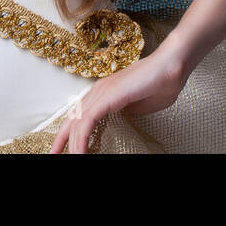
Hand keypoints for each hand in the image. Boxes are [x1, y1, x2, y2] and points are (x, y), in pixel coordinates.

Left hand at [48, 48, 188, 153]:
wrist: (172, 66)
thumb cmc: (163, 83)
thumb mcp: (142, 105)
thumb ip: (129, 111)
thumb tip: (125, 118)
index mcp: (105, 92)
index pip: (81, 114)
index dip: (71, 132)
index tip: (67, 149)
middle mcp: (98, 90)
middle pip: (73, 118)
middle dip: (62, 140)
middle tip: (53, 155)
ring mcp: (101, 92)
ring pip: (77, 123)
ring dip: (71, 145)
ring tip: (70, 160)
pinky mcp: (106, 97)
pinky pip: (87, 122)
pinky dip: (81, 140)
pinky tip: (79, 154)